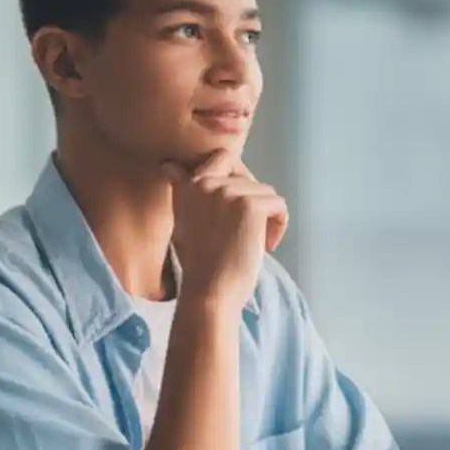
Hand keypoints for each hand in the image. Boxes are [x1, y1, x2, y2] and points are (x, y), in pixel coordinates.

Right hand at [160, 149, 288, 311]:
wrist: (209, 291)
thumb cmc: (200, 264)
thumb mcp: (182, 221)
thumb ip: (183, 192)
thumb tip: (169, 166)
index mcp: (187, 184)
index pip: (219, 158)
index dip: (234, 177)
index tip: (234, 206)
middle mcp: (204, 182)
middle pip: (246, 173)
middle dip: (253, 197)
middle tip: (249, 228)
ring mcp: (228, 192)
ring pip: (265, 191)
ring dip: (267, 217)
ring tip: (255, 243)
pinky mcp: (251, 205)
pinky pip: (278, 204)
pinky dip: (279, 224)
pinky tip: (266, 245)